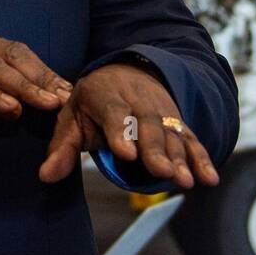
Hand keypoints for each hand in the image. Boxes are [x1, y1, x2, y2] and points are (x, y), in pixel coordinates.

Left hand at [39, 62, 218, 188]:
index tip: (126, 154)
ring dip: (181, 159)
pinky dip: (202, 158)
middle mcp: (138, 100)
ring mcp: (161, 110)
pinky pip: (191, 139)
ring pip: (172, 133)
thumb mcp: (72, 117)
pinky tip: (209, 179)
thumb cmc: (93, 102)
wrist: (127, 72)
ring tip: (185, 182)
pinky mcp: (177, 121)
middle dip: (156, 150)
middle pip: (149, 125)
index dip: (120, 133)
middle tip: (162, 173)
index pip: (114, 113)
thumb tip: (46, 176)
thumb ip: (62, 148)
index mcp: (106, 94)